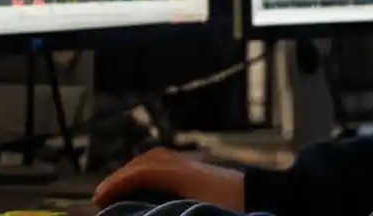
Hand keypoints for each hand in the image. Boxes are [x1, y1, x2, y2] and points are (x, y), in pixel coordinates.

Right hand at [93, 148, 245, 211]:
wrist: (274, 196)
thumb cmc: (237, 207)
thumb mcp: (203, 212)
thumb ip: (172, 210)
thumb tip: (146, 211)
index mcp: (187, 175)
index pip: (145, 171)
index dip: (118, 183)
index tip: (98, 198)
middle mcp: (192, 166)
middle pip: (151, 160)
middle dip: (124, 175)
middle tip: (103, 196)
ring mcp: (200, 168)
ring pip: (162, 161)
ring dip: (138, 173)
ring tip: (121, 191)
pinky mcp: (207, 174)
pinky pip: (172, 166)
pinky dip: (153, 174)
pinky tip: (150, 190)